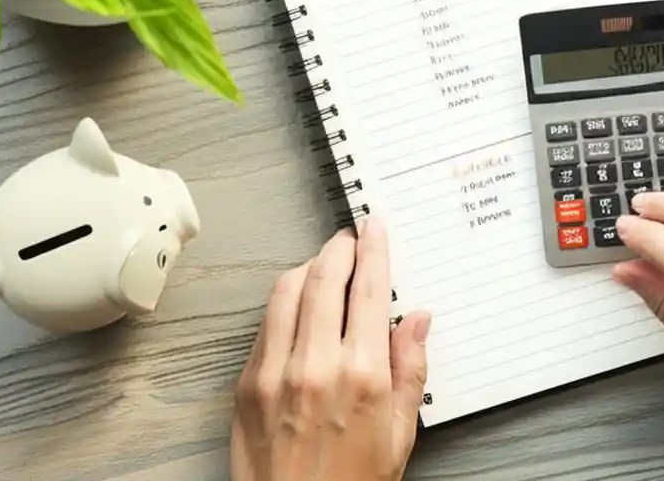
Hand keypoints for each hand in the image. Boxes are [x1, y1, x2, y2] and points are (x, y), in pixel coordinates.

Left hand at [231, 220, 431, 480]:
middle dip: (340, 247)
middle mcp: (317, 365)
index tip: (375, 228)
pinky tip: (299, 305)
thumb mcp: (400, 434)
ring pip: (288, 290)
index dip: (374, 250)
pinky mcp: (246, 383)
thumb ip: (410, 369)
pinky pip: (265, 323)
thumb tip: (417, 321)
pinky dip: (284, 301)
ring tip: (325, 265)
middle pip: (325, 277)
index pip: (370, 290)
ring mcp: (275, 371)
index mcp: (364, 375)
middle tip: (350, 238)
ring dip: (308, 267)